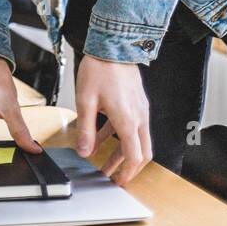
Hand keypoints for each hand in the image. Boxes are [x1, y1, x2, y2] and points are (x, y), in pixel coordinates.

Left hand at [75, 54, 151, 183]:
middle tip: (115, 177)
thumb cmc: (100, 68)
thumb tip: (84, 151)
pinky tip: (103, 136)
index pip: (134, 157)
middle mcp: (139, 116)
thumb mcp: (86, 100)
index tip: (118, 182)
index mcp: (128, 119)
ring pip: (138, 139)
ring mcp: (140, 108)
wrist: (113, 43)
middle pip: (142, 152)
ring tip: (105, 162)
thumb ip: (86, 129)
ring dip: (123, 153)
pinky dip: (121, 136)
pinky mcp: (137, 101)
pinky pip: (133, 125)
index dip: (127, 173)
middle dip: (129, 168)